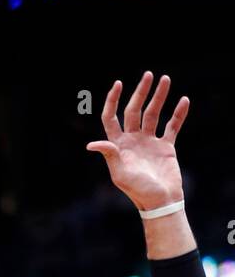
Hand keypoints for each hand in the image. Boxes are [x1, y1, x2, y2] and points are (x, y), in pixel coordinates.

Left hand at [86, 73, 187, 210]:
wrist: (160, 201)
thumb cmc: (137, 190)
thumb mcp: (120, 173)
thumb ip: (110, 155)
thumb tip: (91, 144)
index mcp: (118, 145)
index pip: (111, 118)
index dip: (113, 101)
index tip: (118, 84)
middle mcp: (132, 141)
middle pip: (134, 111)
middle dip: (140, 93)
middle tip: (148, 75)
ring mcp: (149, 142)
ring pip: (153, 114)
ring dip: (159, 97)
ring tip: (165, 79)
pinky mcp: (165, 147)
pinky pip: (172, 126)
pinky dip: (178, 114)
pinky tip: (184, 101)